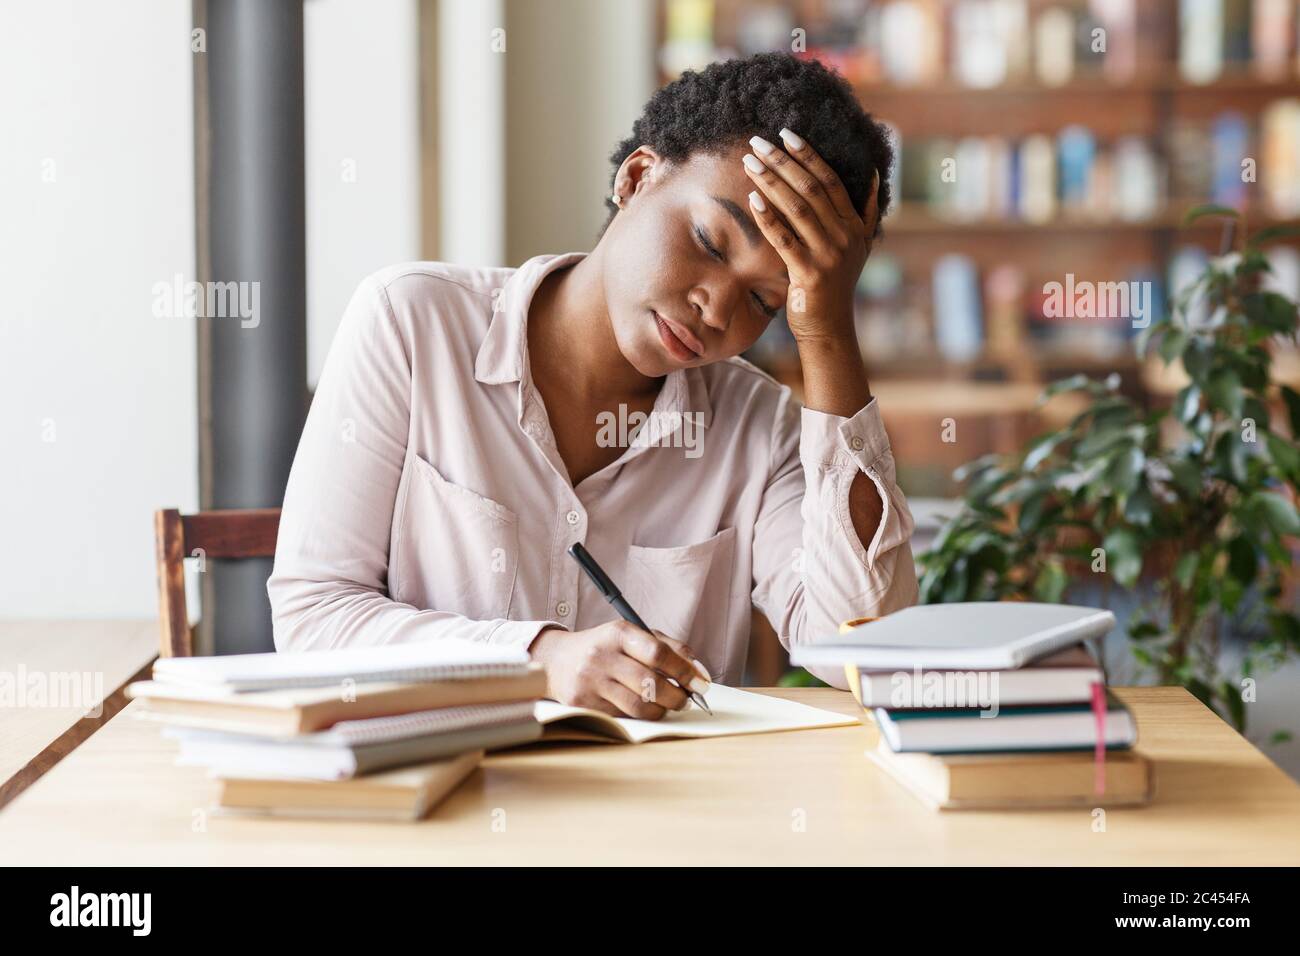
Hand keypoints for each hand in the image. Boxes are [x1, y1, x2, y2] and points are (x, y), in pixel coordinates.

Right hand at [529, 621, 711, 719]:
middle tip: (687, 700)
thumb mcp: (632, 636)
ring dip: (661, 710)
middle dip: (677, 696)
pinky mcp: (583, 702)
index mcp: (619, 633)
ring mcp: (591, 680)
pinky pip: (622, 716)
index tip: (700, 683)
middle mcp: (602, 655)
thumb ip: (668, 647)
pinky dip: (639, 715)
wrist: (556, 661)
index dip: (684, 670)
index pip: (658, 653)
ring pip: (638, 705)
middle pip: (650, 683)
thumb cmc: (605, 648)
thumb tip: (698, 670)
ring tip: (667, 706)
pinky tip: (644, 708)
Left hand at [743, 129, 879, 343]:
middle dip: (782, 161)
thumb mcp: (858, 246)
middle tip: (758, 142)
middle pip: (811, 188)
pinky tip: (752, 199)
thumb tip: (872, 174)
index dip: (808, 155)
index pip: (830, 180)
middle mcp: (845, 236)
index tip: (786, 134)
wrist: (829, 328)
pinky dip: (768, 217)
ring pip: (797, 207)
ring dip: (771, 181)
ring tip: (749, 162)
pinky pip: (784, 239)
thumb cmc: (834, 285)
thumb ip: (865, 210)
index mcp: (854, 225)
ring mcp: (829, 254)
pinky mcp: (809, 273)